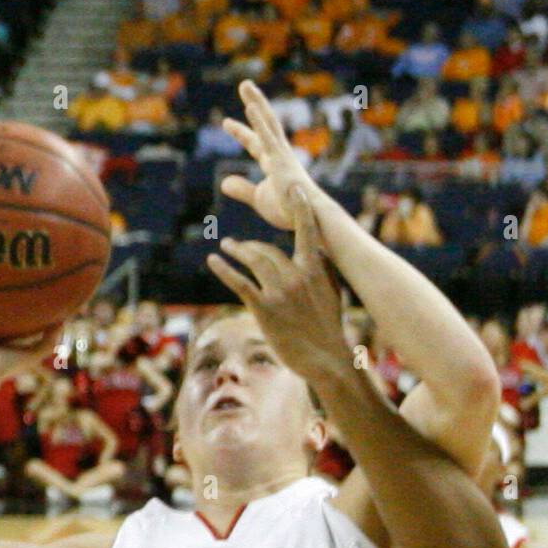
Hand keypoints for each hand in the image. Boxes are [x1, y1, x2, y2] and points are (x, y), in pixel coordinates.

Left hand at [206, 186, 349, 387]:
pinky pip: (240, 283)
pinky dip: (225, 269)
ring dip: (237, 250)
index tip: (293, 187)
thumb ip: (323, 269)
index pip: (306, 231)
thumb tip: (318, 250)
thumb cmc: (329, 328)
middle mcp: (296, 276)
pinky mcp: (264, 309)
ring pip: (253, 260)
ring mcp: (279, 292)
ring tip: (226, 247)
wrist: (326, 360)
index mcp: (314, 269)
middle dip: (250, 245)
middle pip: (268, 249)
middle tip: (235, 243)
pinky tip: (213, 261)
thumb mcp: (333, 294)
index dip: (299, 208)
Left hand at [219, 80, 316, 230]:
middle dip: (254, 103)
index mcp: (275, 163)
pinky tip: (250, 107)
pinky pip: (268, 138)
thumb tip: (223, 183)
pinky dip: (259, 122)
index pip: (255, 143)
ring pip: (268, 123)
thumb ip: (242, 189)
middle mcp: (279, 154)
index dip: (241, 132)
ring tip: (245, 84)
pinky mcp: (281, 160)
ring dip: (256, 102)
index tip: (226, 122)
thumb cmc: (289, 211)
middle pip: (264, 124)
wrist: (309, 220)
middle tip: (244, 85)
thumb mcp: (259, 199)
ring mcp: (281, 155)